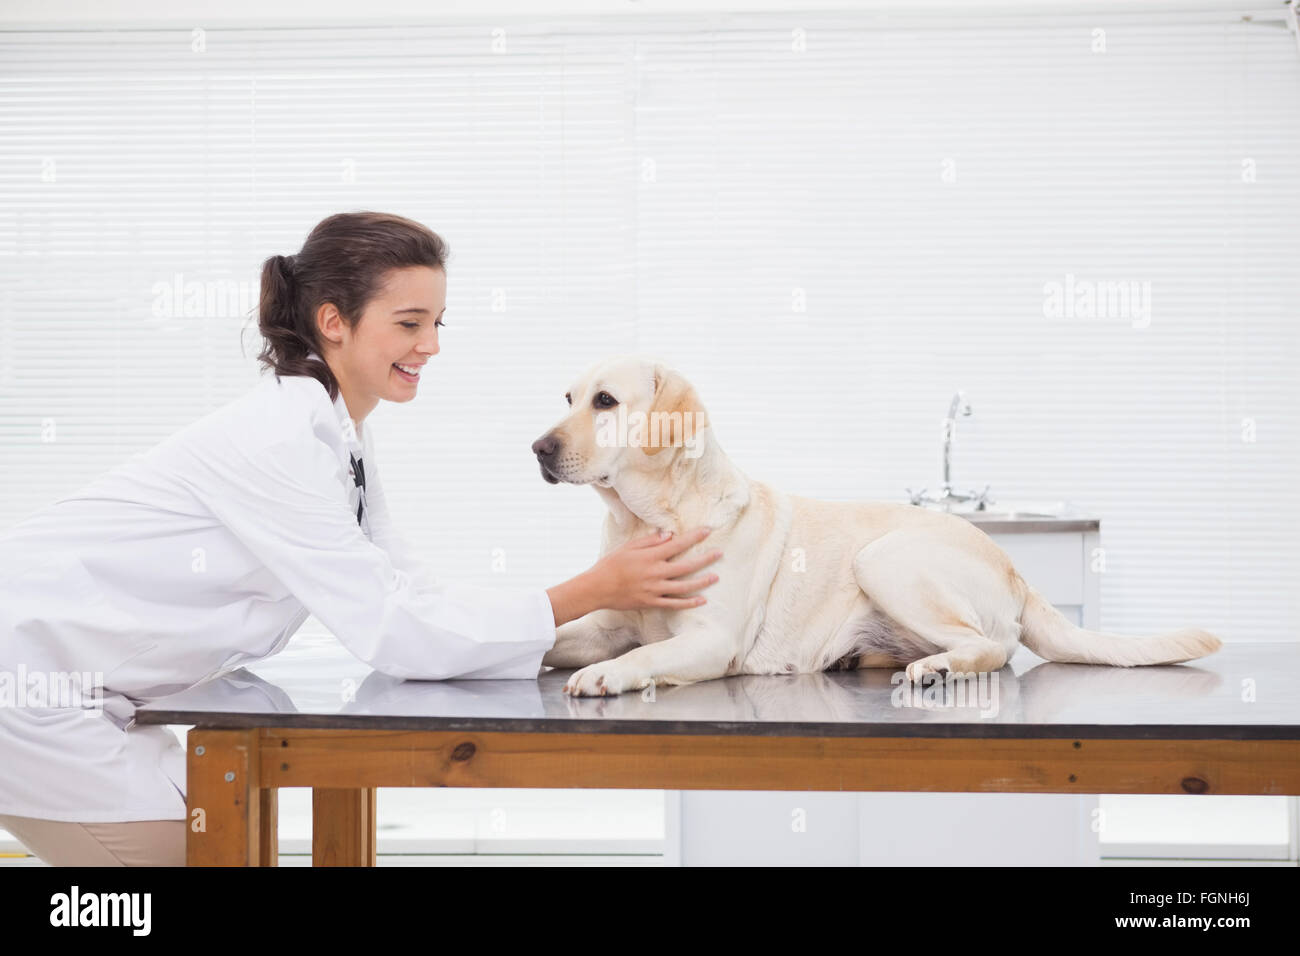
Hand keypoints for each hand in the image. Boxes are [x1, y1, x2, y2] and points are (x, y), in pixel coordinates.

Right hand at [590, 526, 721, 611]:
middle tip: (720, 553)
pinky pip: (674, 604)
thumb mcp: (629, 547)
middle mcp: (655, 573)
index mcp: (650, 557)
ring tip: (715, 577)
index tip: (708, 531)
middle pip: (686, 566)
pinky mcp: (651, 602)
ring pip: (684, 586)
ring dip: (702, 582)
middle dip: (705, 559)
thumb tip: (670, 535)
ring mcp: (655, 590)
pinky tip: (702, 600)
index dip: (694, 537)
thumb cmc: (611, 564)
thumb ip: (650, 541)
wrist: (597, 588)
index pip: (678, 545)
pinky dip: (689, 603)